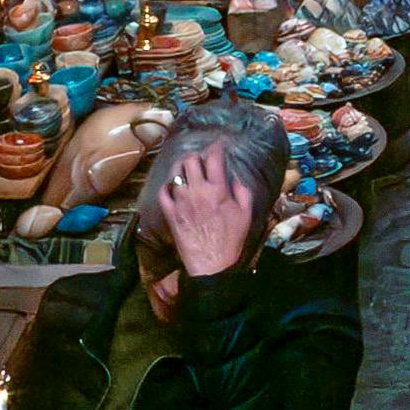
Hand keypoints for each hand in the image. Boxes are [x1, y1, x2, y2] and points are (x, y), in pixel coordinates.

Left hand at [147, 143, 261, 289]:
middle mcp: (197, 191)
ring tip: (185, 168)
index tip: (219, 145)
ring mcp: (181, 201)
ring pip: (175, 172)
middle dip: (197, 155)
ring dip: (181, 166)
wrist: (211, 264)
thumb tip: (235, 179)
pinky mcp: (170, 213)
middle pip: (190, 160)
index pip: (214, 158)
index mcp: (217, 190)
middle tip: (201, 159)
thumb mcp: (246, 215)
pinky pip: (163, 192)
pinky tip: (172, 186)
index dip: (216, 147)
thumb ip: (243, 192)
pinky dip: (167, 186)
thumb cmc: (231, 240)